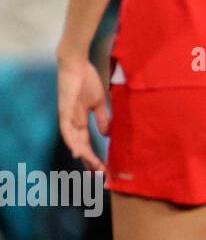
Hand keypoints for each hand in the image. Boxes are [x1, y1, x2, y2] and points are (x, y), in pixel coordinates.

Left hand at [57, 56, 107, 171]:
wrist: (77, 64)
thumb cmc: (87, 80)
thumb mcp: (99, 103)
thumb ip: (102, 119)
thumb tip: (106, 135)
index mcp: (82, 120)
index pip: (88, 142)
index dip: (95, 155)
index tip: (105, 168)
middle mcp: (73, 122)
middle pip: (81, 146)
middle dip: (91, 161)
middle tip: (100, 175)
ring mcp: (68, 117)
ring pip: (74, 142)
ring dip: (84, 155)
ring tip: (93, 168)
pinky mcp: (64, 111)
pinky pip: (67, 130)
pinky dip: (71, 142)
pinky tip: (76, 152)